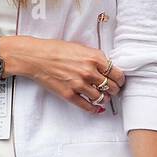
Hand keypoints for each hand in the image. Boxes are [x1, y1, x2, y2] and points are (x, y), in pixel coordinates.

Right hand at [0, 36, 124, 114]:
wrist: (36, 57)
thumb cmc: (55, 50)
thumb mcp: (80, 48)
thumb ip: (95, 57)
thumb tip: (106, 68)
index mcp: (94, 58)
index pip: (117, 73)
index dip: (120, 79)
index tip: (119, 81)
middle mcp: (89, 71)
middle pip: (112, 87)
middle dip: (114, 89)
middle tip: (112, 90)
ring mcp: (79, 84)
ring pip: (101, 97)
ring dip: (104, 99)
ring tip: (103, 97)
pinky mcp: (69, 94)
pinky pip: (87, 106)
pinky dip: (94, 108)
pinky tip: (95, 107)